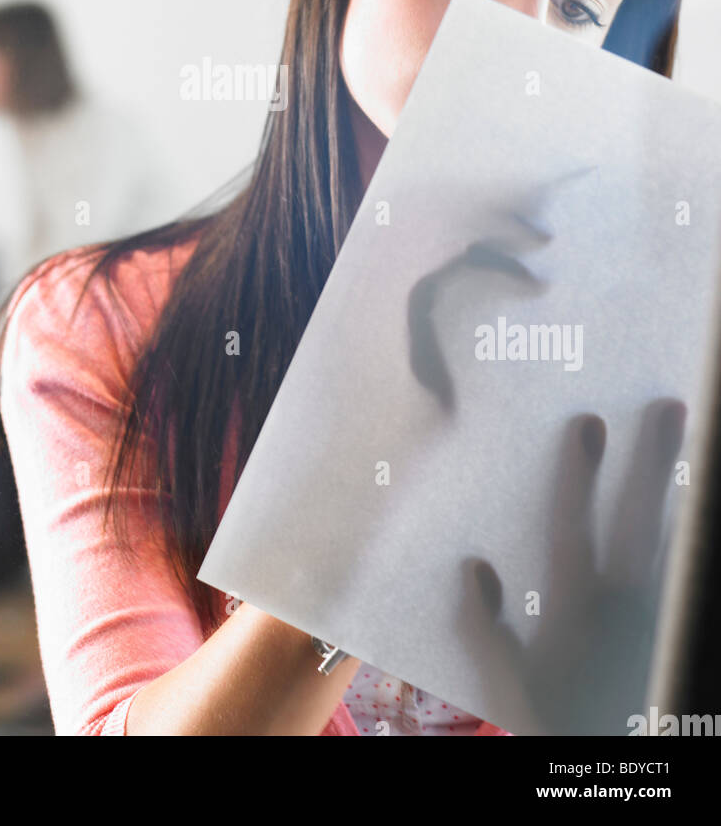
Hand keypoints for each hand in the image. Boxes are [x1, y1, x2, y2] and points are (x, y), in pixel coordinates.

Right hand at [455, 398, 686, 734]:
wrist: (614, 764)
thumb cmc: (560, 724)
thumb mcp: (513, 685)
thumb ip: (488, 628)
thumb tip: (474, 568)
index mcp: (580, 606)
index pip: (577, 525)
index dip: (581, 473)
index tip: (590, 423)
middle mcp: (627, 603)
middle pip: (643, 519)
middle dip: (654, 462)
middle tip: (671, 408)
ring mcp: (659, 616)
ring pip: (679, 544)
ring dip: (687, 496)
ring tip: (701, 452)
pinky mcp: (673, 632)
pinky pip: (686, 577)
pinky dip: (691, 547)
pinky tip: (696, 522)